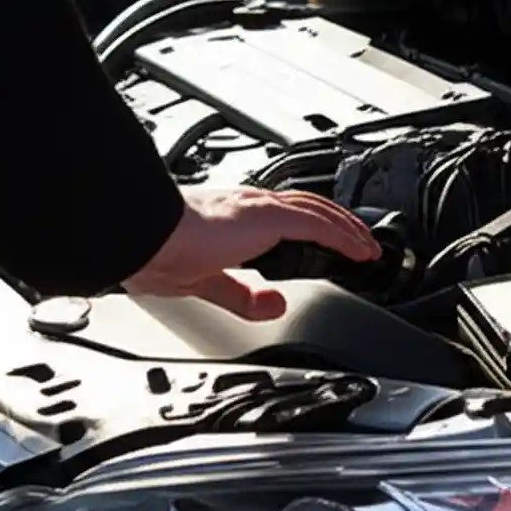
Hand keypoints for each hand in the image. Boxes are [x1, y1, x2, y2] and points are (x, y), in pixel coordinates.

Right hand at [122, 187, 380, 319]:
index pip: (283, 216)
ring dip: (349, 230)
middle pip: (309, 208)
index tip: (328, 247)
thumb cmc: (155, 251)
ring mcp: (260, 208)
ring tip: (368, 247)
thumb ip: (240, 295)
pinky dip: (343, 237)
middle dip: (339, 226)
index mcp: (232, 218)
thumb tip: (273, 306)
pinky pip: (318, 225)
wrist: (142, 235)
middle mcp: (249, 205)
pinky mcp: (267, 217)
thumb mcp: (207, 284)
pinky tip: (359, 250)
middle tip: (361, 244)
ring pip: (320, 212)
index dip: (312, 229)